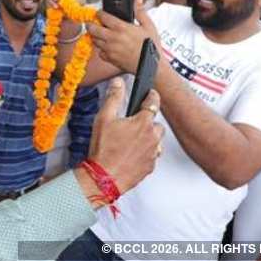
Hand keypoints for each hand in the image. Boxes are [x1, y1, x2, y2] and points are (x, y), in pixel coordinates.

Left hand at [86, 8, 159, 73]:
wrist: (152, 66)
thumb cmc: (151, 46)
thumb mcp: (148, 26)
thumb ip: (140, 11)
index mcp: (121, 28)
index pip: (102, 16)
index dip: (99, 13)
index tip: (100, 13)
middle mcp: (112, 38)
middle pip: (92, 28)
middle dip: (91, 24)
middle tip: (94, 23)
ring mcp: (109, 50)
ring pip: (94, 40)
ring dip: (96, 36)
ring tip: (102, 34)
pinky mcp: (110, 59)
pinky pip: (99, 52)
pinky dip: (101, 48)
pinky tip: (108, 46)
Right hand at [88, 78, 162, 193]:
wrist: (104, 177)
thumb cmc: (104, 150)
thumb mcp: (104, 118)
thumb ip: (113, 98)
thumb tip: (118, 83)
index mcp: (143, 122)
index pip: (153, 102)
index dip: (152, 95)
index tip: (151, 93)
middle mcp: (152, 137)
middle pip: (157, 124)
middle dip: (148, 122)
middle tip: (134, 124)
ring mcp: (153, 153)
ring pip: (156, 141)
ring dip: (148, 139)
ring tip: (132, 141)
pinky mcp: (150, 166)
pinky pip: (152, 156)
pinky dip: (145, 153)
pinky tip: (132, 154)